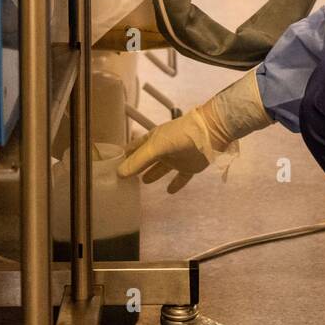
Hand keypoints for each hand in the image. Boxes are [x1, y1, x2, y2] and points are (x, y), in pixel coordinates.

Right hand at [118, 70, 269, 192]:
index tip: (114, 164)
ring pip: (162, 168)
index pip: (135, 148)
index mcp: (153, 139)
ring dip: (154, 174)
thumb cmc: (180, 136)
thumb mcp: (156, 146)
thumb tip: (120, 173)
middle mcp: (163, 148)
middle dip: (137, 166)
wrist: (210, 132)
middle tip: (126, 178)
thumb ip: (139, 160)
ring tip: (143, 182)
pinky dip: (176, 184)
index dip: (126, 155)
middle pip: (147, 159)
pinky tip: (169, 191)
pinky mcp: (190, 166)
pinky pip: (181, 177)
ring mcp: (177, 157)